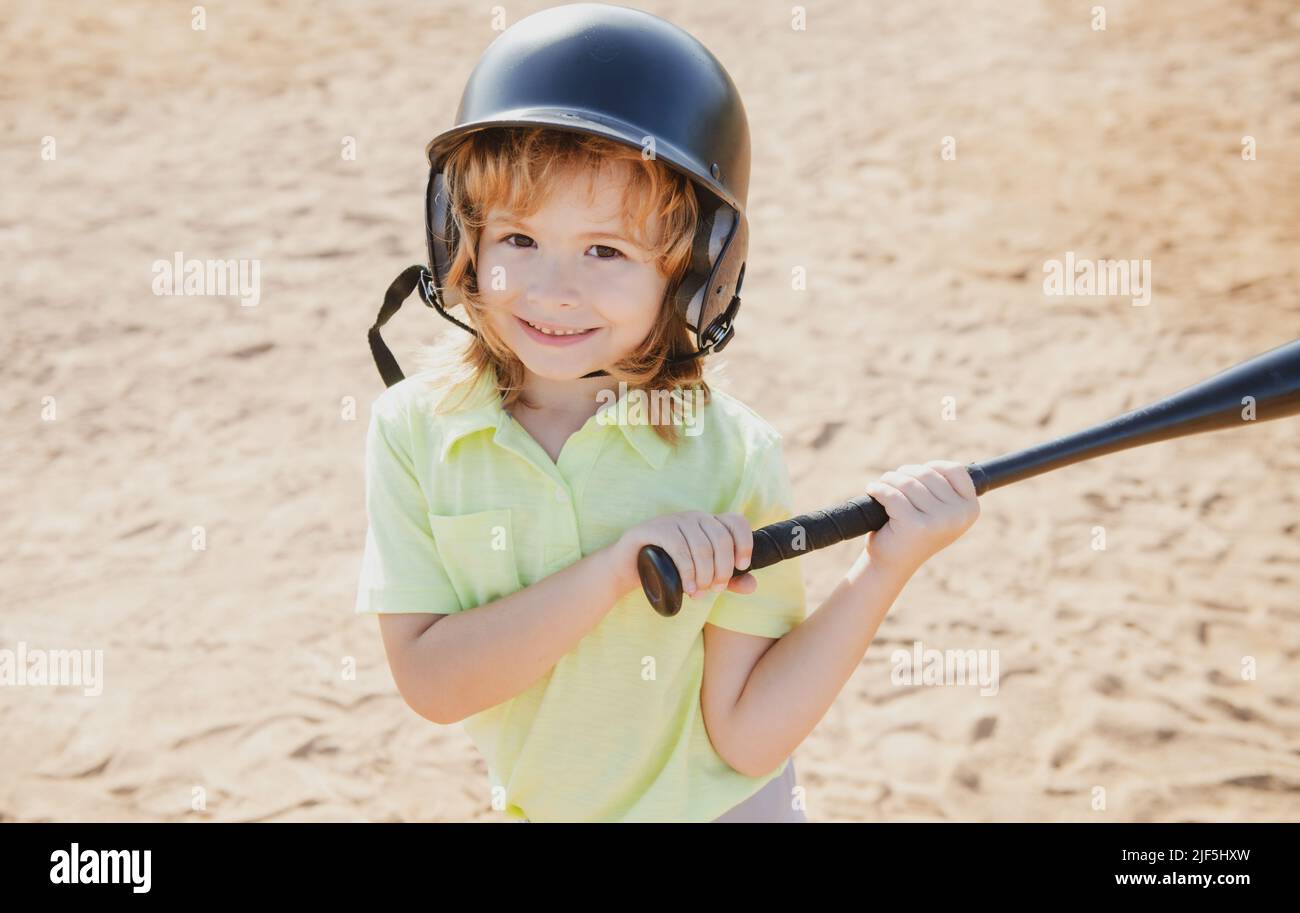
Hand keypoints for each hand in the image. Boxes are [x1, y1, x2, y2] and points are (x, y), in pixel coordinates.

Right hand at [610, 511, 759, 599]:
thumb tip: (752, 585)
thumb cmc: (669, 570)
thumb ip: (728, 580)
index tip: (743, 566)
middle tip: (715, 589)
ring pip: (701, 546)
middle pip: (721, 539)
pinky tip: (686, 587)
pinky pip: (678, 547)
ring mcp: (674, 520)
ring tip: (698, 593)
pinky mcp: (654, 528)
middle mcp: (694, 517)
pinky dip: (687, 571)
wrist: (629, 569)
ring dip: (704, 575)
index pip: (736, 523)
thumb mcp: (703, 577)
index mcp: (709, 524)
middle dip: (722, 569)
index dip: (744, 543)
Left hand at [862, 460, 979, 575]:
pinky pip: (892, 495)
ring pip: (908, 483)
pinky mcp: (915, 525)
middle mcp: (959, 515)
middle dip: (904, 473)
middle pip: (927, 474)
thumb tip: (935, 467)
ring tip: (881, 486)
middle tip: (891, 481)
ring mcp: (939, 521)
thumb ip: (943, 490)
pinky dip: (878, 489)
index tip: (915, 474)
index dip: (932, 466)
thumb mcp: (937, 512)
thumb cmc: (912, 533)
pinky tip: (873, 491)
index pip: (955, 470)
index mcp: (970, 509)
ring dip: (889, 480)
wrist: (891, 565)